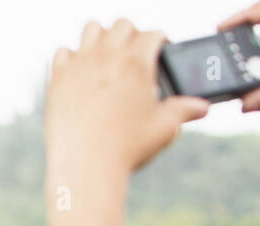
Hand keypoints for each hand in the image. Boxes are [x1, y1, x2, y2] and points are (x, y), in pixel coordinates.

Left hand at [46, 21, 209, 181]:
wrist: (86, 167)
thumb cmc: (127, 148)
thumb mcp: (164, 128)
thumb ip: (184, 111)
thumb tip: (200, 107)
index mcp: (137, 62)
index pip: (153, 34)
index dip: (159, 41)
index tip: (158, 51)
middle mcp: (107, 56)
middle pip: (123, 25)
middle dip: (132, 35)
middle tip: (133, 54)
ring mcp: (80, 65)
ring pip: (92, 29)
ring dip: (102, 37)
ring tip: (106, 57)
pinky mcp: (58, 79)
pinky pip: (63, 52)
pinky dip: (72, 58)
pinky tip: (80, 73)